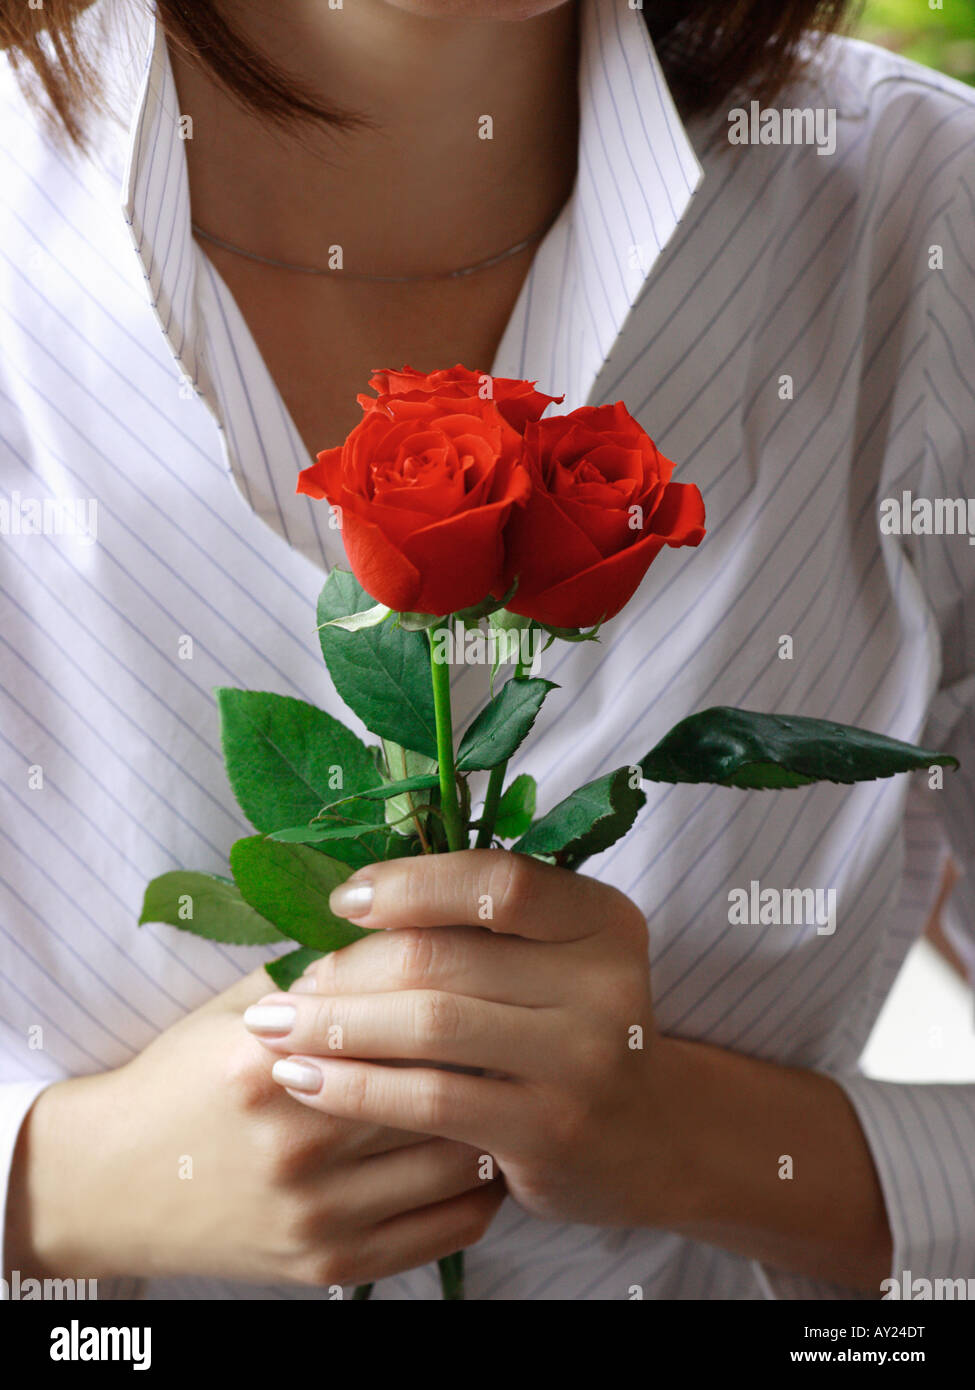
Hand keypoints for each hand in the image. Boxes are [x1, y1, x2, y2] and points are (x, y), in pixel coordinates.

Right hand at [7, 966, 503, 1287]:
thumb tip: (412, 921)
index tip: (497, 978)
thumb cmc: (181, 1079)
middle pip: (436, 1084)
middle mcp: (296, 1141)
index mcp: (269, 1060)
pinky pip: (444, 1229)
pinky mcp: (328, 1266)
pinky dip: (483, 1191)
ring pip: (455, 1159)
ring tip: (515, 1083)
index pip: (400, 1017)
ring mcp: (316, 1213)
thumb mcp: (234, 1007)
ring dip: (496, 1118)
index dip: (459, 994)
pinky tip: (490, 1153)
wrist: (112, 1182)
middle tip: (524, 1028)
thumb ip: (316, 970)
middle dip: (488, 1053)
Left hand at [247, 850, 680, 1228]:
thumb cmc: (566, 1031)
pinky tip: (304, 1079)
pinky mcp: (547, 1130)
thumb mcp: (552, 962)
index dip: (410, 885)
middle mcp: (605, 982)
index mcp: (602, 919)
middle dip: (348, 965)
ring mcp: (582, 1060)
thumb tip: (343, 903)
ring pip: (429, 1024)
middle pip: (446, 955)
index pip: (497, 881)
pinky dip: (354, 1085)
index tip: (342, 901)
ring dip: (335, 1023)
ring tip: (273, 1026)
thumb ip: (476, 928)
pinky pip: (429, 1097)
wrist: (645, 1141)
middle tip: (284, 981)